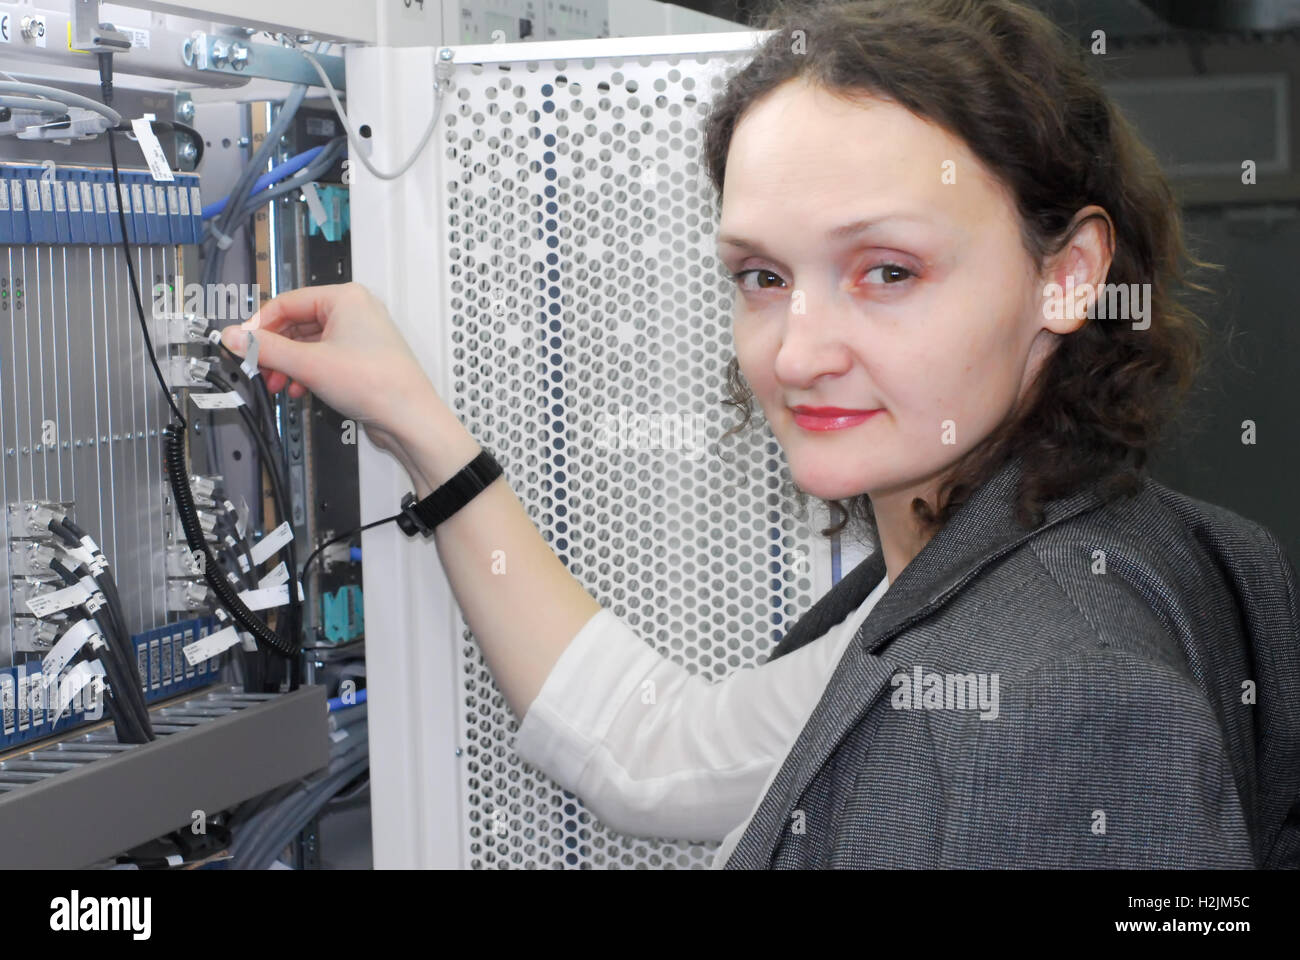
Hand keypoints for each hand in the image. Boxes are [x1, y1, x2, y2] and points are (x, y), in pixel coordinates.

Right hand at [220, 282, 434, 454]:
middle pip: (297, 323)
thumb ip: (267, 350)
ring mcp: (360, 336)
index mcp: (345, 298)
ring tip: (276, 384)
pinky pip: (324, 358)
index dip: (260, 325)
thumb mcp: (308, 364)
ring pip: (309, 344)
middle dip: (275, 350)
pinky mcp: (362, 359)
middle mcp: (355, 311)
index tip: (242, 344)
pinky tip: (297, 390)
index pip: (287, 302)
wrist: (409, 418)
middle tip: (258, 368)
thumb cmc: (376, 383)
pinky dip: (307, 372)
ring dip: (289, 365)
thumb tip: (235, 338)